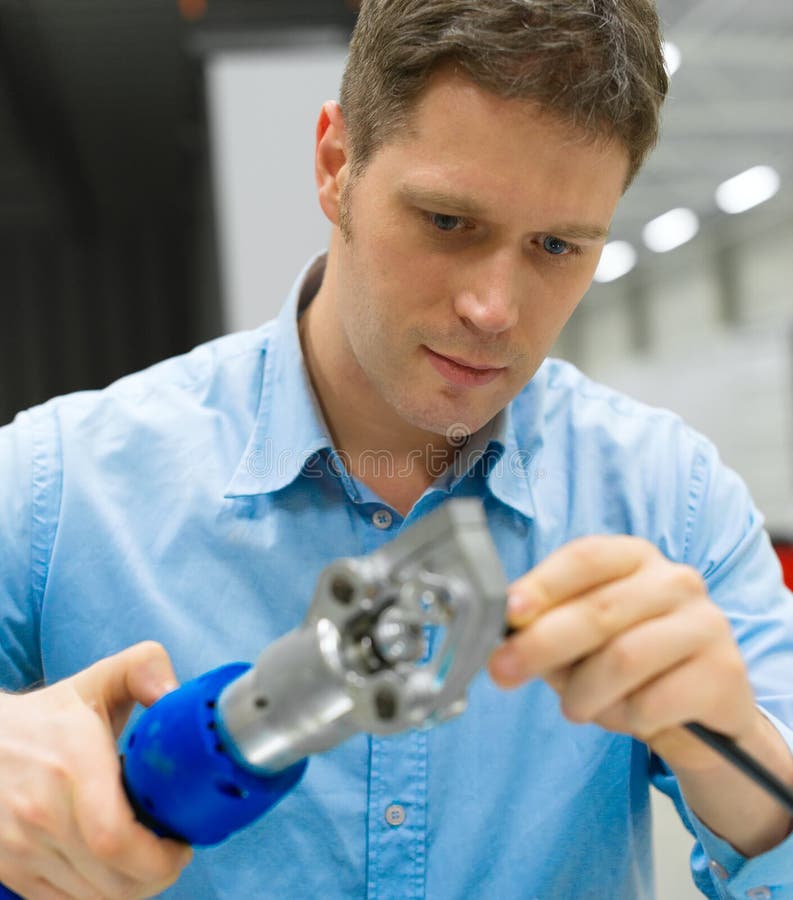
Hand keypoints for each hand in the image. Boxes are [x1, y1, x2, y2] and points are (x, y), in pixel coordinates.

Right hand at [0, 642, 192, 898]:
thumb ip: (145, 668)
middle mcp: (43, 816)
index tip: (183, 842)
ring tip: (149, 860)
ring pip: (91, 898)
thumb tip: (175, 695)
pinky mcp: (12, 871)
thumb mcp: (100, 679)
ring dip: (131, 888)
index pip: (114, 838)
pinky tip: (116, 871)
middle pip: (110, 880)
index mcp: (72, 768)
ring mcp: (23, 849)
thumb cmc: (49, 716)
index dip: (158, 855)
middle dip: (156, 875)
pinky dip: (99, 896)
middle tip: (175, 852)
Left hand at [488, 536, 756, 771]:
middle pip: (598, 610)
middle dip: (541, 644)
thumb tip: (505, 635)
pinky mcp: (724, 672)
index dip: (543, 584)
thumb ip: (547, 628)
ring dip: (583, 693)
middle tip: (503, 671)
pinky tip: (626, 716)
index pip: (585, 558)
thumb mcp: (581, 639)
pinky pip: (653, 702)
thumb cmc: (628, 663)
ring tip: (576, 707)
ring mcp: (705, 623)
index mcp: (634, 558)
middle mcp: (675, 581)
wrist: (698, 712)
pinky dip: (624, 718)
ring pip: (623, 659)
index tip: (509, 612)